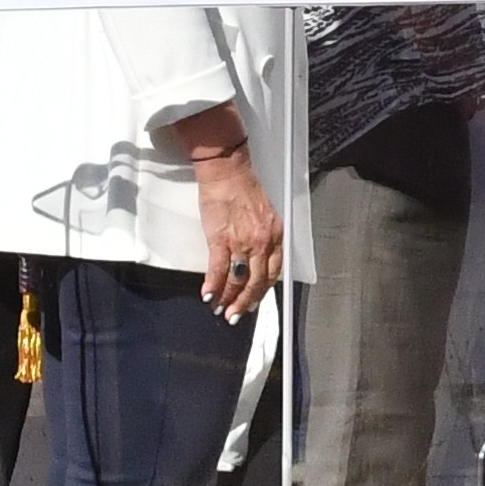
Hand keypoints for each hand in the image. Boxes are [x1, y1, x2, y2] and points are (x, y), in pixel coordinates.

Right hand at [186, 140, 284, 318]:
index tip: (254, 302)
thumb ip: (265, 238)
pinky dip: (213, 285)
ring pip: (238, 279)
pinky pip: (218, 269)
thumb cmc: (243, 189)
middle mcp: (263, 242)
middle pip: (257, 282)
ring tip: (220, 309)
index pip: (274, 272)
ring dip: (228, 298)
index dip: (263, 291)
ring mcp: (242, 242)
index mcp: (276, 235)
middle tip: (235, 314)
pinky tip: (208, 295)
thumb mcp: (266, 215)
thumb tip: (256, 261)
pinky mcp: (220, 239)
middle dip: (245, 302)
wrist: (227, 171)